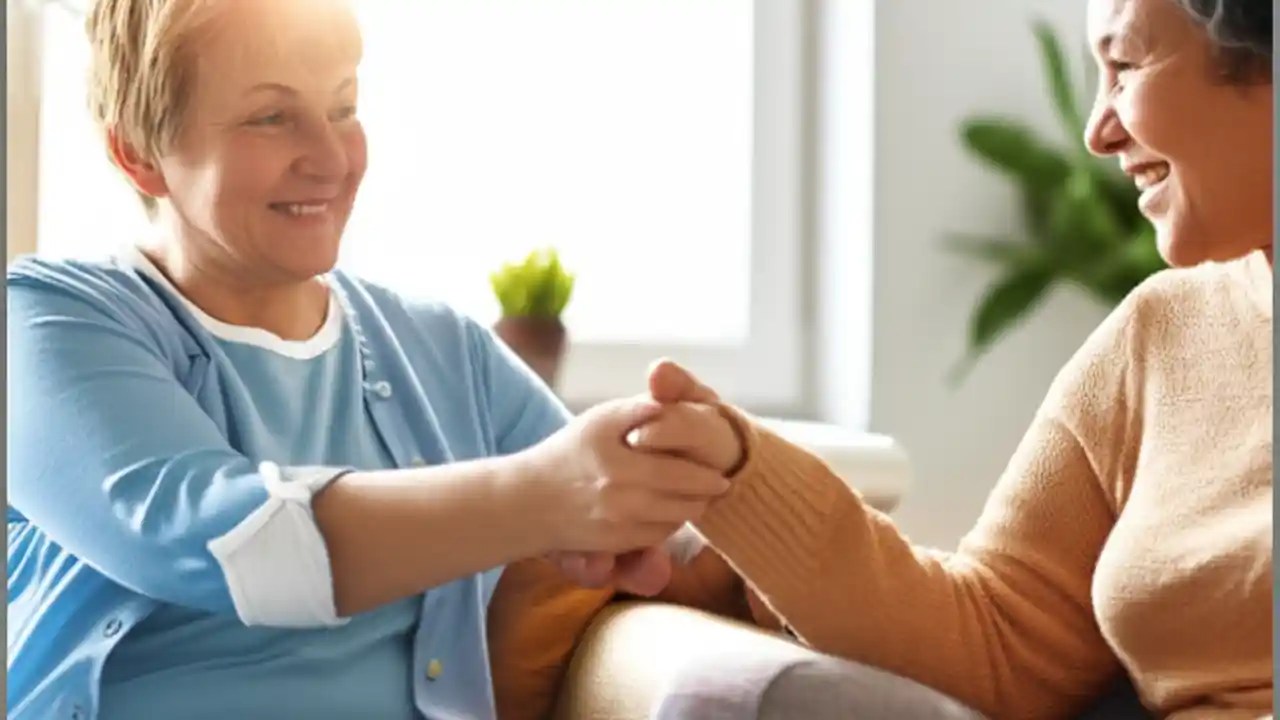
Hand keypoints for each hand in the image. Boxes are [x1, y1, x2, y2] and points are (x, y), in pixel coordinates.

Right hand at [550, 360, 739, 594]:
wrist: (529, 501)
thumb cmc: (567, 453)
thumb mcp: (600, 420)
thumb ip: (639, 409)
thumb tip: (673, 402)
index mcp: (620, 465)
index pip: (681, 474)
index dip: (707, 473)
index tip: (722, 467)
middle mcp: (622, 500)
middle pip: (685, 503)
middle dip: (707, 494)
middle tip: (721, 483)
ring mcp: (618, 527)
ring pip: (674, 521)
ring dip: (692, 509)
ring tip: (700, 495)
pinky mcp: (614, 545)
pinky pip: (656, 537)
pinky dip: (670, 524)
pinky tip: (671, 509)